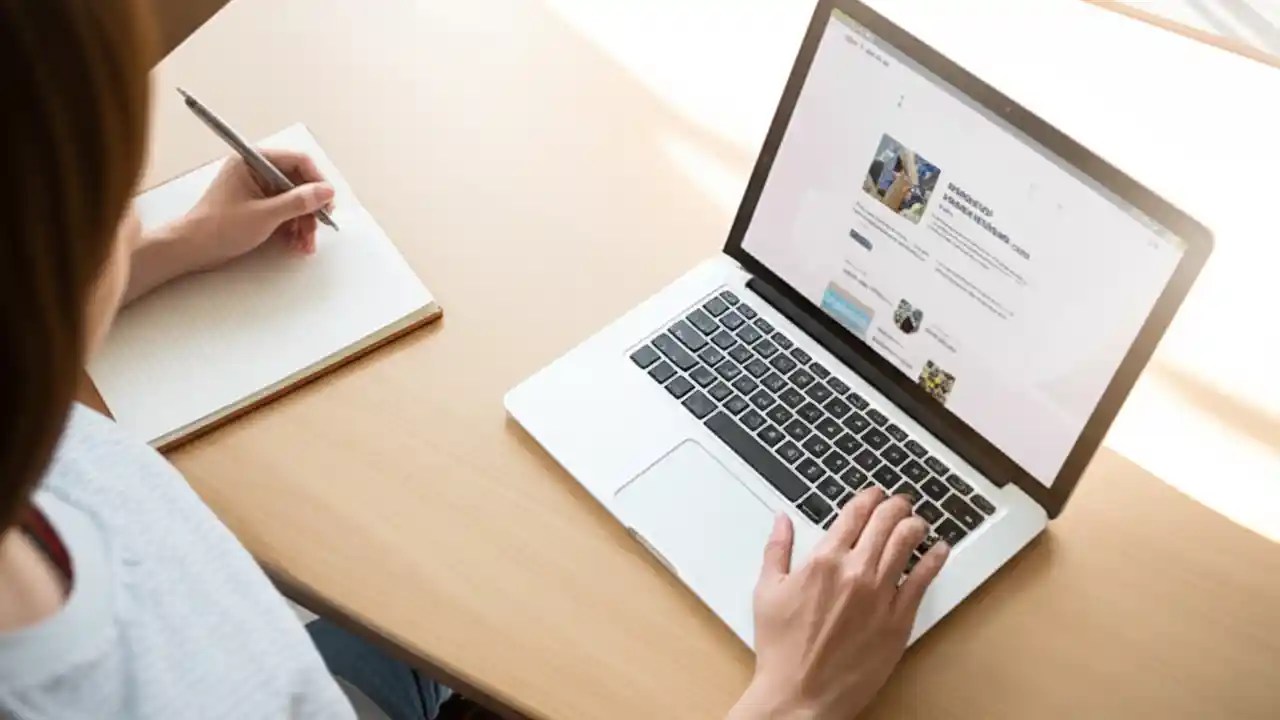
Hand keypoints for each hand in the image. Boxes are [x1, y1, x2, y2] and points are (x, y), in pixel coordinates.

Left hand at [182, 149, 335, 263]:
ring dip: (303, 223)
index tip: (328, 202)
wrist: (192, 249)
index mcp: (252, 161)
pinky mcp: (257, 206)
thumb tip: (326, 192)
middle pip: (298, 183)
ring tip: (305, 244)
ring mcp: (257, 189)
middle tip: (319, 227)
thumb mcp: (264, 215)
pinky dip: (292, 228)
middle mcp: (256, 170)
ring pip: (293, 201)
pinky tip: (296, 244)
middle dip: (310, 209)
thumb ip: (298, 202)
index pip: (297, 161)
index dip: (317, 181)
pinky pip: (284, 212)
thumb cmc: (219, 228)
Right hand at [728, 490, 949, 719]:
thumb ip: (776, 549)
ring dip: (915, 524)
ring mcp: (880, 595)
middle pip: (885, 522)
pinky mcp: (898, 621)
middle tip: (901, 502)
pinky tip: (939, 549)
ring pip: (906, 544)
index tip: (875, 493)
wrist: (800, 694)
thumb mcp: (766, 591)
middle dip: (896, 505)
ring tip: (918, 520)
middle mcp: (855, 571)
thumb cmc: (780, 649)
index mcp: (822, 561)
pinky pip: (923, 581)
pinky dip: (934, 560)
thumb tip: (782, 519)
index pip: (854, 514)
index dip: (868, 497)